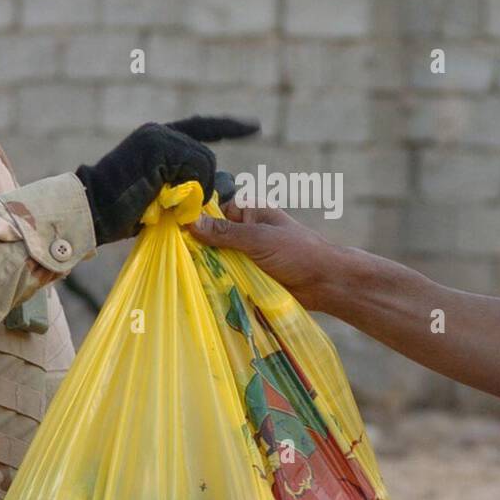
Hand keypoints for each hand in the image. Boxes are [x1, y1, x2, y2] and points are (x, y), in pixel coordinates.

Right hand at [76, 116, 258, 244]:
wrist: (92, 210)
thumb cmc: (120, 212)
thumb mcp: (161, 196)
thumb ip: (188, 187)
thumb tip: (227, 184)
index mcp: (158, 138)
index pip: (202, 127)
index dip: (229, 127)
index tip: (255, 126)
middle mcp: (159, 132)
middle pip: (206, 154)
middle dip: (205, 184)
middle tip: (183, 208)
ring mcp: (158, 137)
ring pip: (204, 161)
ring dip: (197, 190)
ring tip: (173, 207)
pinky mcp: (158, 147)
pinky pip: (196, 166)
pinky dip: (192, 188)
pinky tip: (171, 202)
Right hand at [187, 202, 343, 311]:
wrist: (325, 282)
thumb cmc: (298, 252)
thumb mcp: (258, 238)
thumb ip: (225, 232)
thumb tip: (190, 221)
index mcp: (249, 211)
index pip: (213, 212)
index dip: (196, 220)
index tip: (174, 231)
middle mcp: (245, 231)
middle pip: (211, 238)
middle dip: (199, 248)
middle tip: (178, 258)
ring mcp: (246, 255)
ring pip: (217, 259)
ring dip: (208, 268)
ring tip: (188, 274)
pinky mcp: (249, 276)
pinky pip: (227, 277)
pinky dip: (218, 282)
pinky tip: (202, 287)